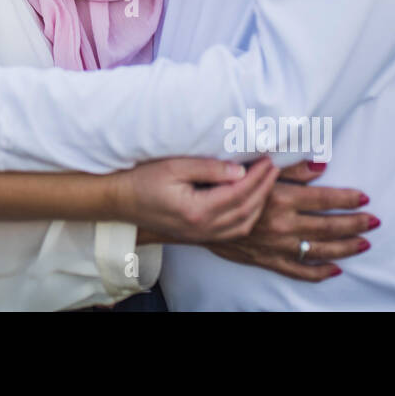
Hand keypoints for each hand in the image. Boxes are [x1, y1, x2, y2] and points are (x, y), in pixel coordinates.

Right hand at [118, 156, 279, 244]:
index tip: (268, 159)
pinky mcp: (199, 236)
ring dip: (259, 203)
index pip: (238, 193)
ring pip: (243, 224)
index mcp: (197, 210)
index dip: (258, 176)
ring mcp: (202, 235)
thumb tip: (240, 170)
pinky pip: (234, 231)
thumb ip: (208, 168)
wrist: (120, 202)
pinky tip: (252, 202)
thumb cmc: (143, 180)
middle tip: (274, 167)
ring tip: (267, 182)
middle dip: (264, 188)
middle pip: (246, 210)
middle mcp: (203, 228)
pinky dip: (248, 217)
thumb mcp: (174, 166)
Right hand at [204, 162, 376, 281]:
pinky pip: (298, 270)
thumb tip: (321, 164)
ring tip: (364, 243)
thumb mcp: (253, 168)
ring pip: (319, 250)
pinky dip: (318, 272)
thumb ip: (289, 167)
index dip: (348, 198)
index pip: (325, 199)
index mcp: (281, 198)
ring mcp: (275, 245)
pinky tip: (334, 269)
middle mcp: (282, 224)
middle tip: (374, 221)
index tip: (364, 197)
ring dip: (345, 247)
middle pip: (328, 226)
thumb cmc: (221, 185)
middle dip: (355, 224)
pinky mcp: (266, 259)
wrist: (192, 214)